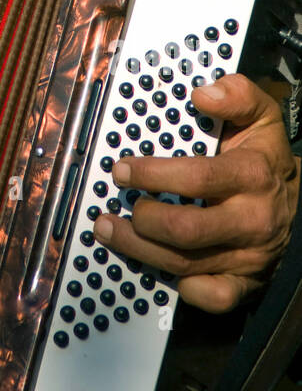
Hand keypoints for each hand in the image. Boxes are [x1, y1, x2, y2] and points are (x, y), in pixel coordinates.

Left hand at [93, 73, 299, 312]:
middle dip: (141, 222)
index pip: (198, 178)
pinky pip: (213, 297)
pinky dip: (183, 288)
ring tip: (108, 232)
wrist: (300, 202)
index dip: (154, 175)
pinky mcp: (246, 282)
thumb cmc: (264, 156)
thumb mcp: (260, 116)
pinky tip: (159, 268)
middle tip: (111, 210)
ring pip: (186, 264)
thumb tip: (203, 93)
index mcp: (252, 174)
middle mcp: (252, 219)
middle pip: (186, 230)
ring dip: (139, 251)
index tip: (121, 170)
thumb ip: (237, 95)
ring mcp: (249, 255)